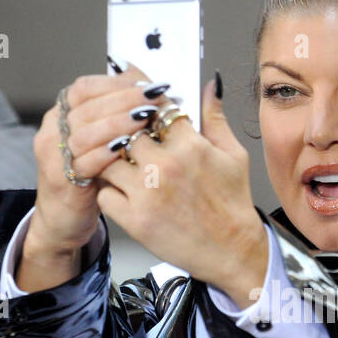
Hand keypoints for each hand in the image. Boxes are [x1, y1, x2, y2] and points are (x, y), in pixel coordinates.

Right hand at [19, 64, 180, 290]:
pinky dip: (106, 154)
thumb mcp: (102, 140)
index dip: (116, 84)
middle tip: (153, 97)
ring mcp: (54, 155)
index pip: (85, 87)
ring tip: (144, 118)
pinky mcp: (61, 180)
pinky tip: (126, 147)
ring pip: (84, 132)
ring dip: (117, 123)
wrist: (64, 219)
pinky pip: (83, 162)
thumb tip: (143, 82)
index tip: (147, 84)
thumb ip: (116, 113)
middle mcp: (54, 130)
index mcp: (62, 114)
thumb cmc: (89, 177)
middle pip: (88, 106)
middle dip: (124, 99)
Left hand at [94, 68, 268, 306]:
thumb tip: (210, 85)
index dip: (145, 105)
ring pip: (108, 161)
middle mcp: (166, 167)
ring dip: (112, 163)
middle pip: (125, 132)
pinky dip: (110, 193)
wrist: (233, 252)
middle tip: (129, 142)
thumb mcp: (233, 156)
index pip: (154, 108)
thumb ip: (215, 118)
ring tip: (125, 169)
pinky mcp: (135, 220)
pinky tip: (124, 194)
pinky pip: (104, 194)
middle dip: (126, 135)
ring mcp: (147, 193)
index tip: (138, 104)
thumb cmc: (233, 206)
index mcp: (190, 146)